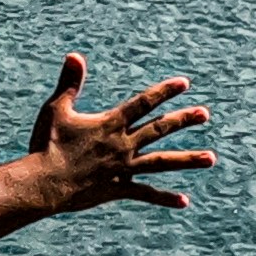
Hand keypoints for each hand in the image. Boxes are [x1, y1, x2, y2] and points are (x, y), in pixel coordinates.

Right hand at [25, 55, 212, 215]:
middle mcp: (123, 145)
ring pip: (162, 162)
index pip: (143, 103)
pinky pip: (146, 193)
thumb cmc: (46, 144)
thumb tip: (75, 55)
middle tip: (205, 114)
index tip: (184, 84)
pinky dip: (165, 197)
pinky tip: (184, 201)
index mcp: (110, 124)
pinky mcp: (118, 189)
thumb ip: (69, 83)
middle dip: (183, 120)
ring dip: (188, 159)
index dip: (164, 92)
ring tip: (211, 158)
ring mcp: (123, 168)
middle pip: (159, 129)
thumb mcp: (56, 109)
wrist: (44, 183)